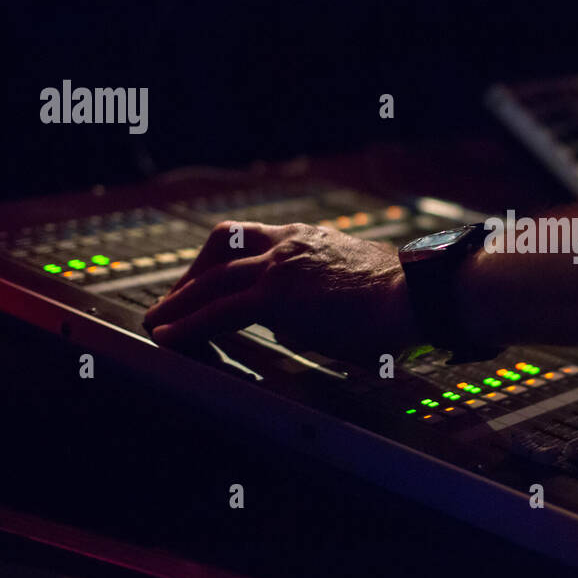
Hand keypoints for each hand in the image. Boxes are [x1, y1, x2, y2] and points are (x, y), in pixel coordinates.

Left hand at [143, 222, 418, 360]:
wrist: (418, 295)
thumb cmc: (403, 300)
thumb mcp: (356, 291)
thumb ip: (322, 301)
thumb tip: (296, 326)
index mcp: (312, 239)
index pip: (255, 241)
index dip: (226, 260)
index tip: (212, 279)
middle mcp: (291, 243)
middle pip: (223, 249)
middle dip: (193, 276)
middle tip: (174, 301)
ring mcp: (281, 266)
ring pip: (214, 280)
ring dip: (179, 302)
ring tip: (158, 321)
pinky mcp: (277, 296)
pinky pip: (219, 311)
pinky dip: (189, 324)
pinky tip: (170, 337)